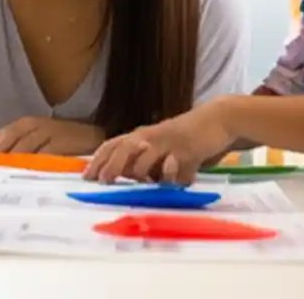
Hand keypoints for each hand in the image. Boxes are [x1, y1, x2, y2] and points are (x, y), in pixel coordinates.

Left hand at [0, 117, 103, 155]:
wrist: (91, 135)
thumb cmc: (58, 142)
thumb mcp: (32, 144)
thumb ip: (12, 154)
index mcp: (18, 128)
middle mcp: (28, 127)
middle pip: (3, 142)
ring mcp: (44, 132)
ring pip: (21, 148)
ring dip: (7, 162)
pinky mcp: (59, 141)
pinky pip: (43, 154)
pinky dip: (32, 164)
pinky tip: (23, 174)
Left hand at [84, 100, 235, 184]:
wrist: (217, 120)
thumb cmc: (186, 138)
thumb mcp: (161, 149)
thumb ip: (146, 164)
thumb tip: (128, 178)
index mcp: (142, 136)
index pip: (113, 145)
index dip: (99, 159)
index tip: (86, 176)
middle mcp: (151, 136)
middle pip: (125, 147)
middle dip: (112, 164)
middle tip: (103, 181)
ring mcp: (169, 141)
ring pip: (147, 154)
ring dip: (138, 168)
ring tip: (130, 180)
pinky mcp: (188, 148)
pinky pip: (176, 162)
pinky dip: (171, 173)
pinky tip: (169, 182)